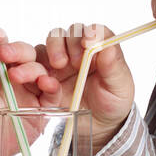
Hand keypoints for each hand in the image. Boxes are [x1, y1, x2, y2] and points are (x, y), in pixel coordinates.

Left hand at [0, 24, 59, 155]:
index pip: (4, 46)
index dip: (0, 37)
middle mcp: (17, 75)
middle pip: (27, 54)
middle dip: (18, 51)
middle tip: (5, 54)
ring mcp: (30, 91)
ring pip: (41, 71)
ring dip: (33, 68)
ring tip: (18, 75)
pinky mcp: (41, 109)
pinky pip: (52, 95)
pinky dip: (51, 87)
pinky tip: (45, 83)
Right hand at [35, 23, 135, 147]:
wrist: (97, 124)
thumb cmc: (112, 102)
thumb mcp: (119, 87)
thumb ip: (114, 66)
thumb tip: (107, 47)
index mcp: (99, 49)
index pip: (94, 31)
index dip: (90, 33)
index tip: (87, 43)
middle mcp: (79, 49)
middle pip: (70, 32)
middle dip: (68, 42)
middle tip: (71, 61)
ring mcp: (61, 59)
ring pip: (52, 41)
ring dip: (53, 49)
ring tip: (58, 66)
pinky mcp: (45, 71)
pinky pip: (36, 60)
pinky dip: (38, 64)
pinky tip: (45, 79)